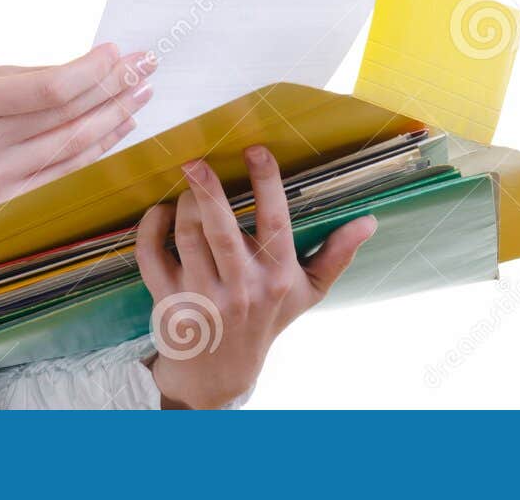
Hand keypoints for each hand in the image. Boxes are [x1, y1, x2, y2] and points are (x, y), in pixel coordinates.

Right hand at [0, 43, 155, 211]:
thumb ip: (29, 77)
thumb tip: (91, 68)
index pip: (49, 90)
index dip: (92, 71)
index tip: (118, 52)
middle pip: (68, 119)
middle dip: (114, 90)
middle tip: (145, 68)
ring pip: (72, 148)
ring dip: (114, 119)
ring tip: (140, 94)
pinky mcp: (4, 203)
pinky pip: (64, 173)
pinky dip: (96, 149)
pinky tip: (117, 128)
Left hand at [135, 144, 377, 408]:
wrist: (220, 370)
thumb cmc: (267, 319)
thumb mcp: (308, 292)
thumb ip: (336, 255)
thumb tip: (370, 222)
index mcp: (277, 278)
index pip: (274, 223)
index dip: (266, 183)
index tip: (256, 149)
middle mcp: (240, 288)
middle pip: (222, 231)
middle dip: (209, 192)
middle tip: (197, 161)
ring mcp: (201, 296)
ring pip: (186, 237)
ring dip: (183, 205)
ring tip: (188, 187)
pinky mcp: (167, 301)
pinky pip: (152, 256)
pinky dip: (150, 227)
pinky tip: (160, 211)